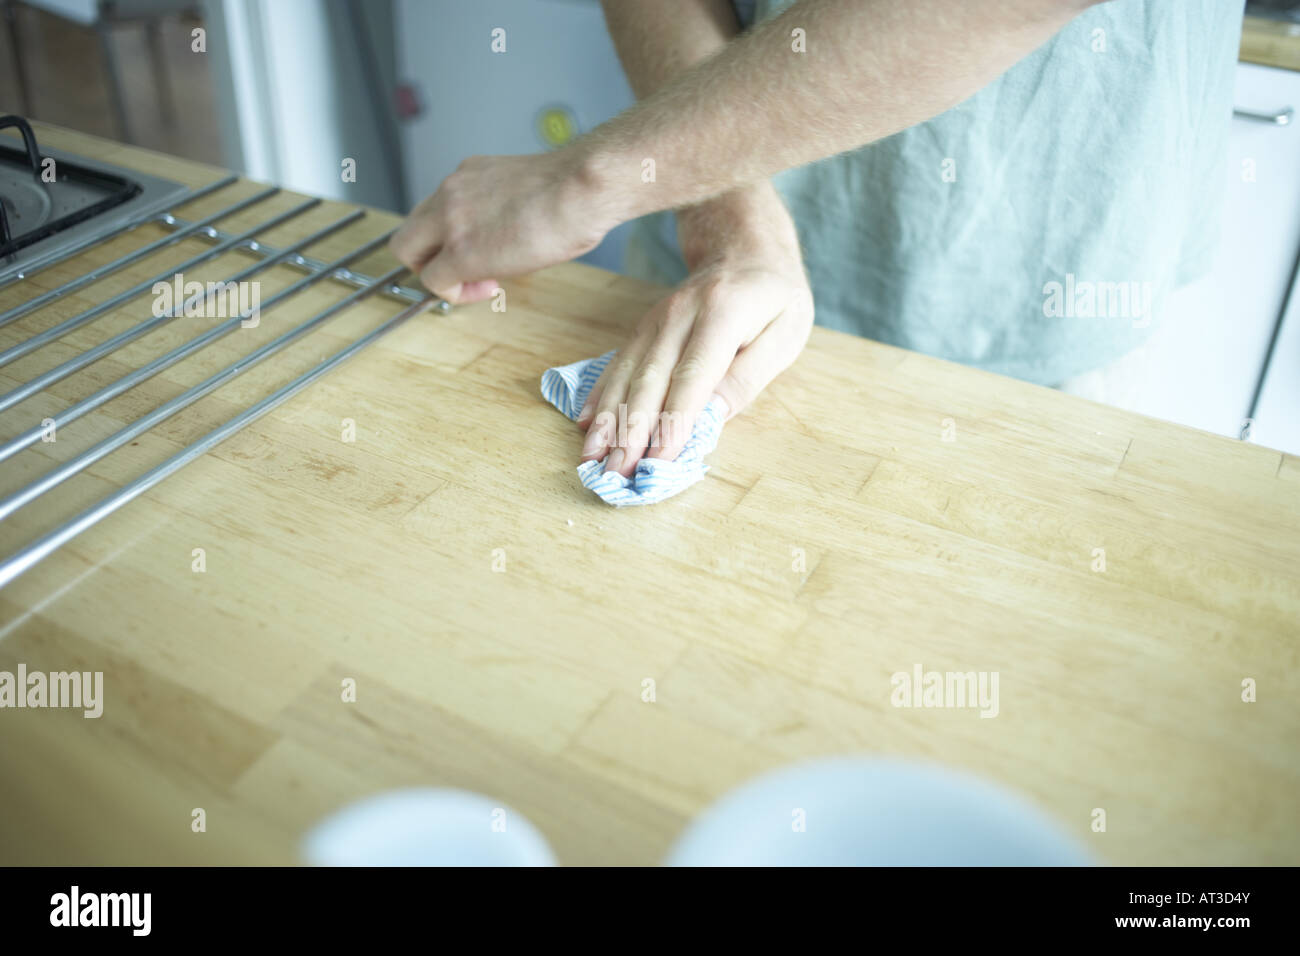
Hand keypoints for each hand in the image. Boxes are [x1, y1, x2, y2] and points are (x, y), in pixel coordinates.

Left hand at [389, 148, 622, 303]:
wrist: (581, 189)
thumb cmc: (574, 189)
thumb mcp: (526, 189)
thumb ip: (502, 207)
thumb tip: (507, 232)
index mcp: (468, 175)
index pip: (435, 209)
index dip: (448, 237)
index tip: (478, 247)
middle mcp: (450, 191)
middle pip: (409, 231)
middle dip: (428, 258)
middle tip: (460, 271)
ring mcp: (450, 219)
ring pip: (411, 253)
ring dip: (441, 274)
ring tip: (482, 281)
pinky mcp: (459, 251)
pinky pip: (435, 281)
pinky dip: (455, 292)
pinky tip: (488, 288)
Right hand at [578, 213, 812, 475]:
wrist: (744, 247)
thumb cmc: (774, 299)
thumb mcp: (786, 333)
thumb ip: (750, 374)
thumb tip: (713, 414)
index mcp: (723, 314)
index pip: (693, 376)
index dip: (674, 420)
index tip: (658, 459)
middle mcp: (680, 315)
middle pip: (651, 380)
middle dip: (630, 431)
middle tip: (615, 473)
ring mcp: (655, 320)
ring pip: (627, 375)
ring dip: (607, 420)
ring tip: (592, 457)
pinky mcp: (643, 328)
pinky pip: (617, 364)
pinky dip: (599, 396)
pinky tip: (584, 423)